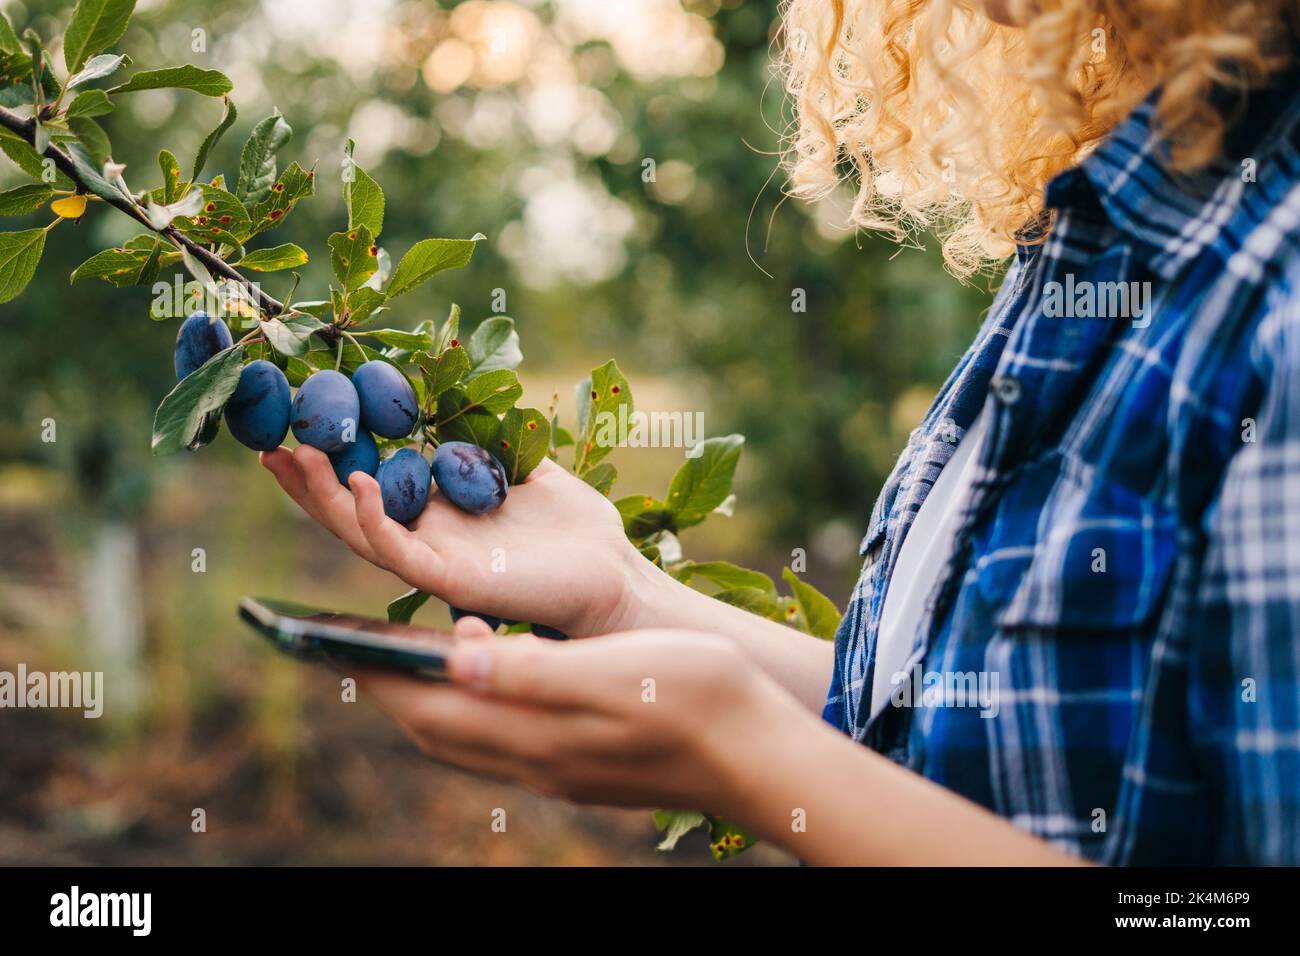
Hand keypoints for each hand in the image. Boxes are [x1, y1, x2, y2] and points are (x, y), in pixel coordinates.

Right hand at [261, 445, 663, 636]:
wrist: (614, 573)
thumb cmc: (575, 528)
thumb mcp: (525, 465)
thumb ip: (489, 437)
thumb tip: (462, 392)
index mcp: (438, 515)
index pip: (367, 486)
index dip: (330, 460)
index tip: (295, 420)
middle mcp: (427, 541)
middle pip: (346, 512)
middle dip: (304, 480)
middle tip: (266, 441)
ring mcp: (435, 564)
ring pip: (359, 534)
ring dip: (324, 497)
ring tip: (296, 454)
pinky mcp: (453, 582)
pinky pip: (400, 553)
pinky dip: (373, 521)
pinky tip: (360, 483)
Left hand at [353, 617, 799, 810]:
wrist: (761, 753)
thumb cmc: (696, 697)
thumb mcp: (612, 673)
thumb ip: (529, 674)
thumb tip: (450, 664)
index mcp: (534, 734)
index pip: (427, 710)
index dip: (375, 674)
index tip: (330, 638)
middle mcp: (534, 759)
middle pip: (435, 729)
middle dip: (388, 687)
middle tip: (355, 639)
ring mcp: (557, 767)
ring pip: (466, 737)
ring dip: (429, 698)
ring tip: (414, 649)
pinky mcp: (581, 764)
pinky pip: (500, 737)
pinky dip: (472, 706)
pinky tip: (489, 675)